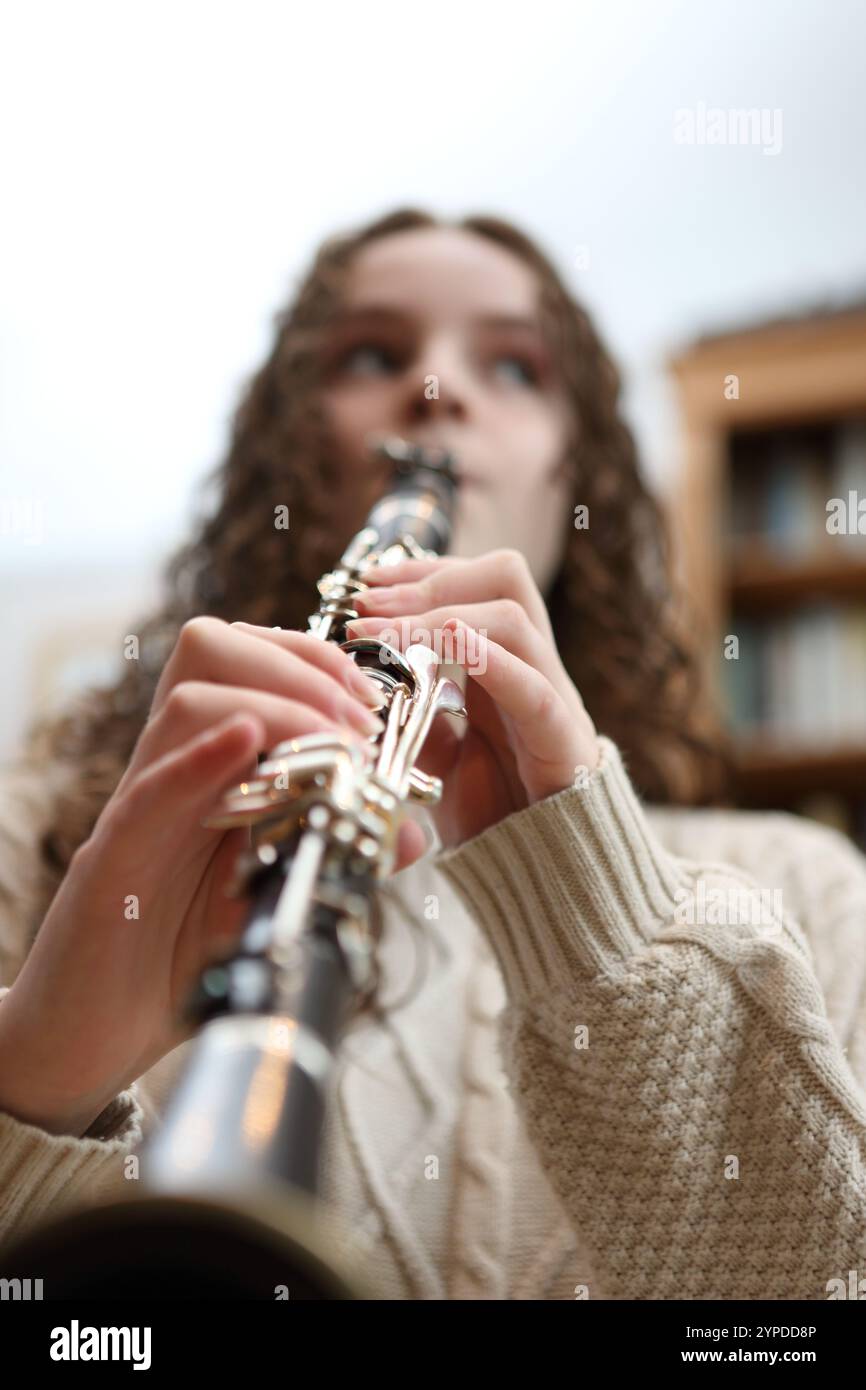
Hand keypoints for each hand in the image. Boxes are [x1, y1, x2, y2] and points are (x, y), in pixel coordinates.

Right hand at [0, 618, 425, 1137]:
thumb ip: (334, 857)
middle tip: (360, 726)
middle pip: (212, 651)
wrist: (90, 1039)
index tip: (374, 705)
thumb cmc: (176, 962)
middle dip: (303, 669)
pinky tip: (246, 744)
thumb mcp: (271, 900)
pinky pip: (149, 791)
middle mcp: (169, 770)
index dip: (317, 660)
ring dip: (277, 709)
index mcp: (207, 765)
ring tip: (332, 752)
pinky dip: (201, 760)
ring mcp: (139, 810)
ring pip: (189, 704)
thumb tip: (411, 830)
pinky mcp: (111, 863)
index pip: (247, 659)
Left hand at [346, 548, 599, 850]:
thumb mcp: (430, 752)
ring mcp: (553, 699)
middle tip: (368, 604)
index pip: (476, 583)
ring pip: (515, 621)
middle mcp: (533, 667)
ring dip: (440, 617)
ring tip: (383, 636)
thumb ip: (407, 712)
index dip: (422, 572)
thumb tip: (357, 674)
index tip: (367, 583)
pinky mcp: (563, 743)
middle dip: (429, 582)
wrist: (542, 876)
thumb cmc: (490, 811)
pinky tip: (447, 649)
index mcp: (504, 662)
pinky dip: (490, 662)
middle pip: (505, 579)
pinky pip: (534, 691)